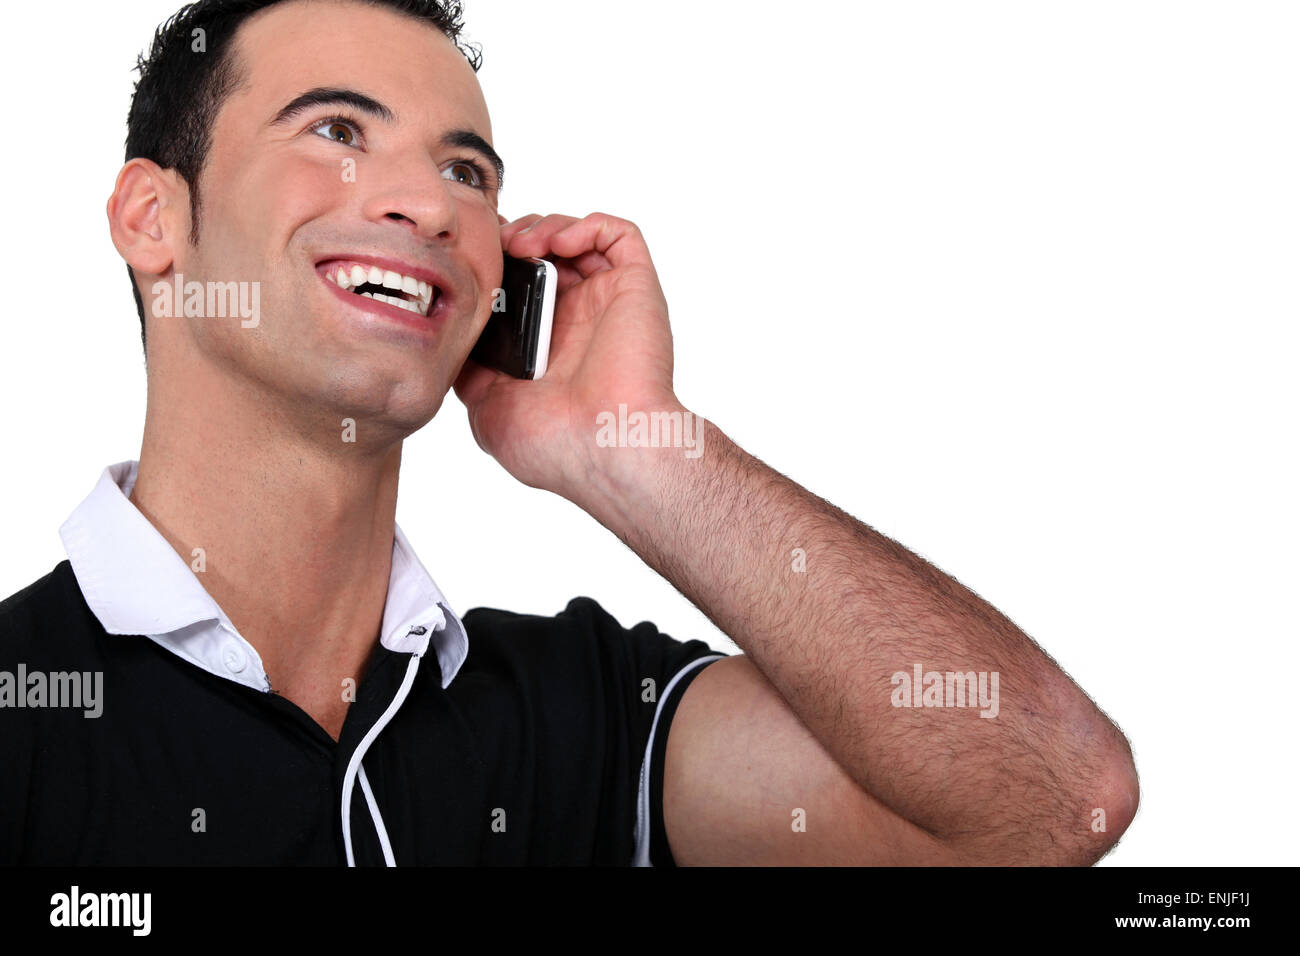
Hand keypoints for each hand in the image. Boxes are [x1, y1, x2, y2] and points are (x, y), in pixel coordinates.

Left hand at [453, 212, 681, 502]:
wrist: (605, 449)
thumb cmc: (557, 445)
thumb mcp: (488, 410)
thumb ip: (471, 372)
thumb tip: (454, 342)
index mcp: (545, 344)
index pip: (520, 286)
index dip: (496, 263)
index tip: (471, 254)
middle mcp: (577, 319)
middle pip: (546, 253)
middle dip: (514, 237)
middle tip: (494, 244)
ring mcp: (606, 301)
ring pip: (578, 236)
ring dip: (544, 226)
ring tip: (521, 244)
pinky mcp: (634, 287)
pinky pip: (619, 234)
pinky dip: (587, 224)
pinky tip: (558, 244)